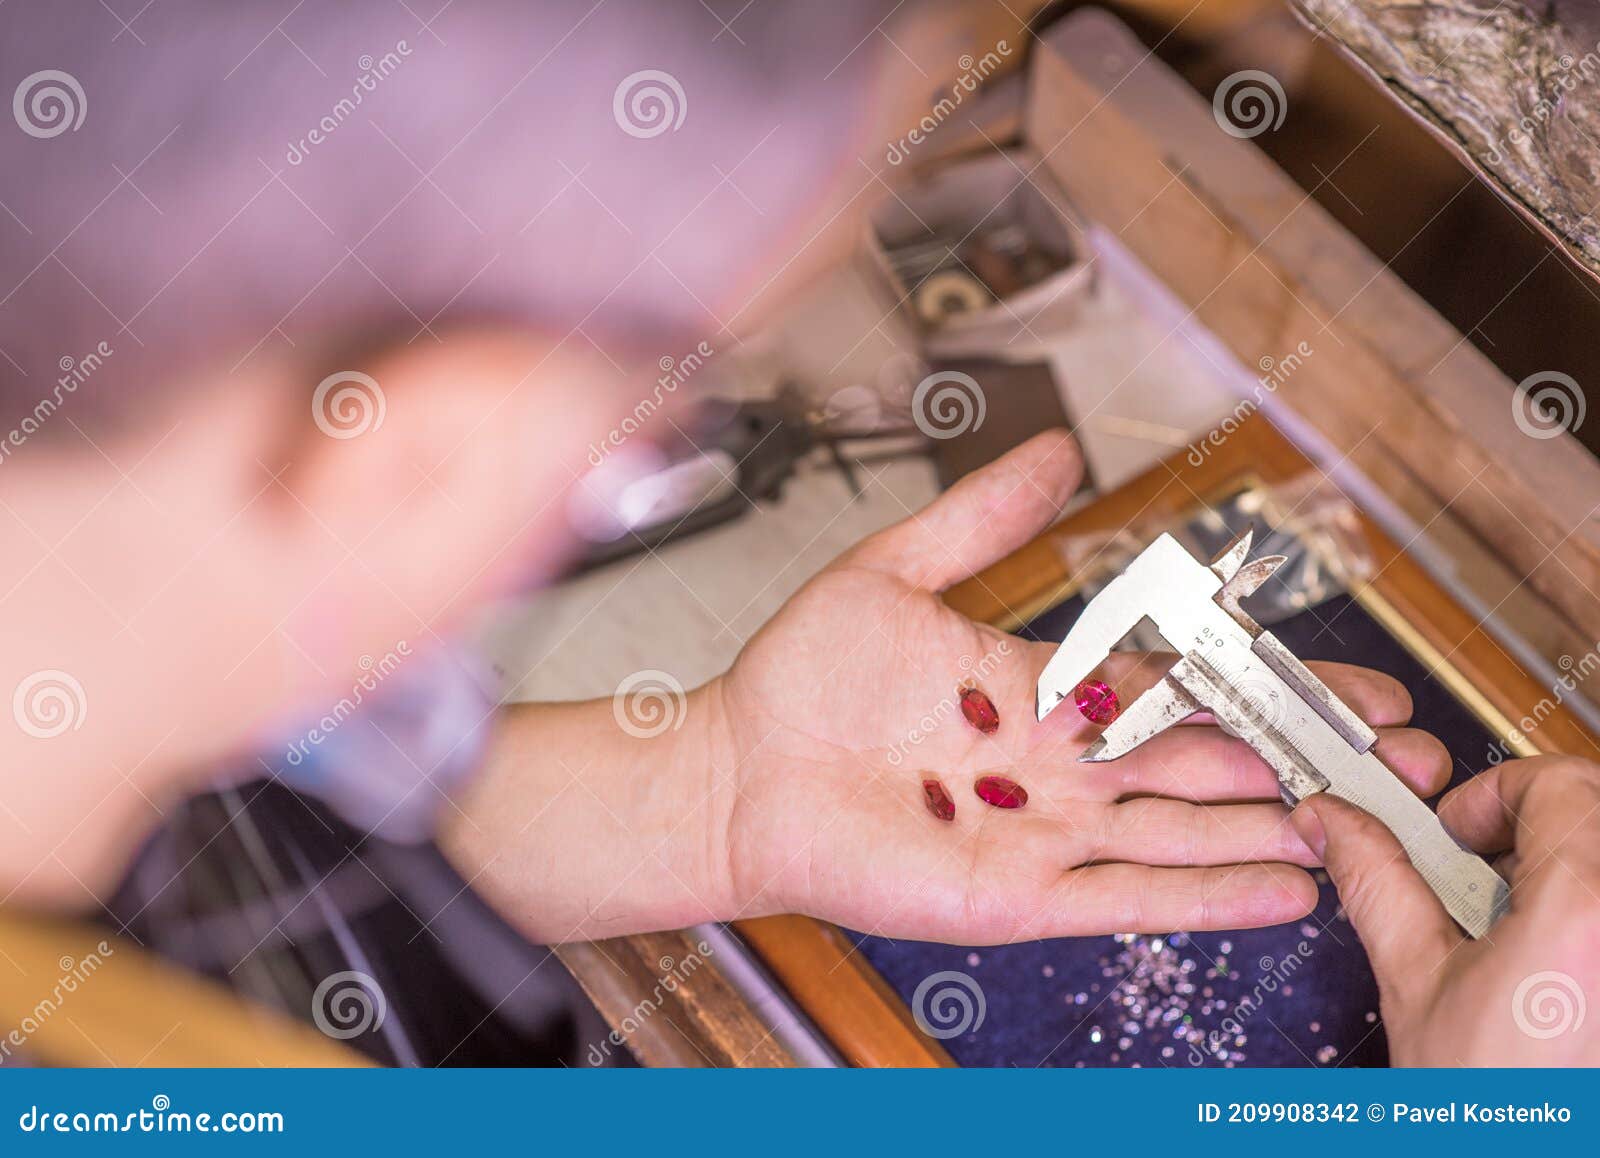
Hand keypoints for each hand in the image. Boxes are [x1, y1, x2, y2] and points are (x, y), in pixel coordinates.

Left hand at [713, 431, 1449, 942]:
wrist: (732, 766)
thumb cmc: (803, 679)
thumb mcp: (896, 572)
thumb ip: (983, 519)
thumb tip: (1055, 454)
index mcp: (1043, 691)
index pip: (1178, 682)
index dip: (1264, 683)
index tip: (1350, 684)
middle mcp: (1058, 767)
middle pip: (1204, 761)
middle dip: (1301, 759)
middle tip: (1398, 762)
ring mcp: (1043, 834)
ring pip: (1182, 831)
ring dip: (1273, 830)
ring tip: (1360, 829)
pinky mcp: (1013, 896)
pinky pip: (1125, 897)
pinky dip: (1205, 894)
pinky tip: (1281, 889)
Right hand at [1290, 756, 1599, 1064]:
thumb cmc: (1491, 1107)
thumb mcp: (1415, 982)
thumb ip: (1377, 882)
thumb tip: (1336, 822)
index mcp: (1585, 909)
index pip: (1560, 782)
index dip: (1497, 794)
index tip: (1462, 836)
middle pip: (1595, 818)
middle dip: (1532, 833)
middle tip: (1482, 883)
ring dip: (1564, 876)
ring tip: (1515, 935)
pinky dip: (1585, 920)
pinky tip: (1549, 973)